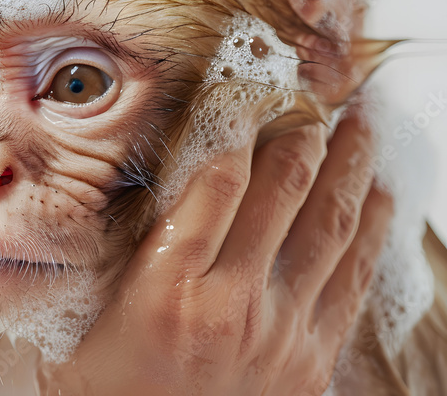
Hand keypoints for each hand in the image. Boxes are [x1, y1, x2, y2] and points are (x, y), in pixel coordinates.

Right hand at [46, 112, 392, 394]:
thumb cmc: (101, 391)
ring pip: (331, 228)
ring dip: (349, 168)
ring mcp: (281, 334)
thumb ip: (106, 253)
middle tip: (312, 97)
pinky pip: (351, 279)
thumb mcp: (79, 318)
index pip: (216, 179)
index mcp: (166, 288)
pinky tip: (377, 197)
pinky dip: (370, 231)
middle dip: (302, 134)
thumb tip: (123, 184)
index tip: (243, 90)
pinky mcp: (310, 358)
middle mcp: (232, 304)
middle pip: (282, 192)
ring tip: (361, 126)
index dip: (235, 123)